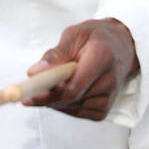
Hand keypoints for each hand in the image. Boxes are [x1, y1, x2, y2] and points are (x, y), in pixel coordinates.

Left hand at [23, 18, 138, 120]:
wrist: (121, 46)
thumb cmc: (94, 38)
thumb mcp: (74, 35)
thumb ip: (55, 54)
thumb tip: (33, 73)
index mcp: (102, 57)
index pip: (73, 87)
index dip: (48, 94)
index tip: (27, 96)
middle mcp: (110, 80)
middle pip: (71, 100)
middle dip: (47, 98)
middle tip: (29, 92)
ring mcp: (110, 97)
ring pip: (72, 108)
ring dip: (55, 100)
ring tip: (55, 83)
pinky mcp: (105, 109)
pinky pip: (78, 113)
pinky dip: (65, 105)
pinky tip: (66, 91)